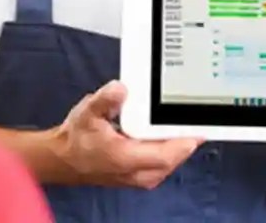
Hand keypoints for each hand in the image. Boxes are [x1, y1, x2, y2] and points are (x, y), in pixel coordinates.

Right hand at [56, 81, 201, 188]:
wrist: (64, 159)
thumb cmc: (76, 138)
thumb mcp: (87, 112)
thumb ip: (105, 100)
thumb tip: (121, 88)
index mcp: (124, 158)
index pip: (165, 155)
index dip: (185, 142)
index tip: (201, 128)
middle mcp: (134, 172)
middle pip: (172, 160)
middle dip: (185, 140)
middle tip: (196, 117)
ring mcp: (138, 177)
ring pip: (169, 165)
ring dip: (178, 147)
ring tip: (185, 123)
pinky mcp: (138, 176)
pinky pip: (162, 166)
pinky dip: (169, 152)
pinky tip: (169, 135)